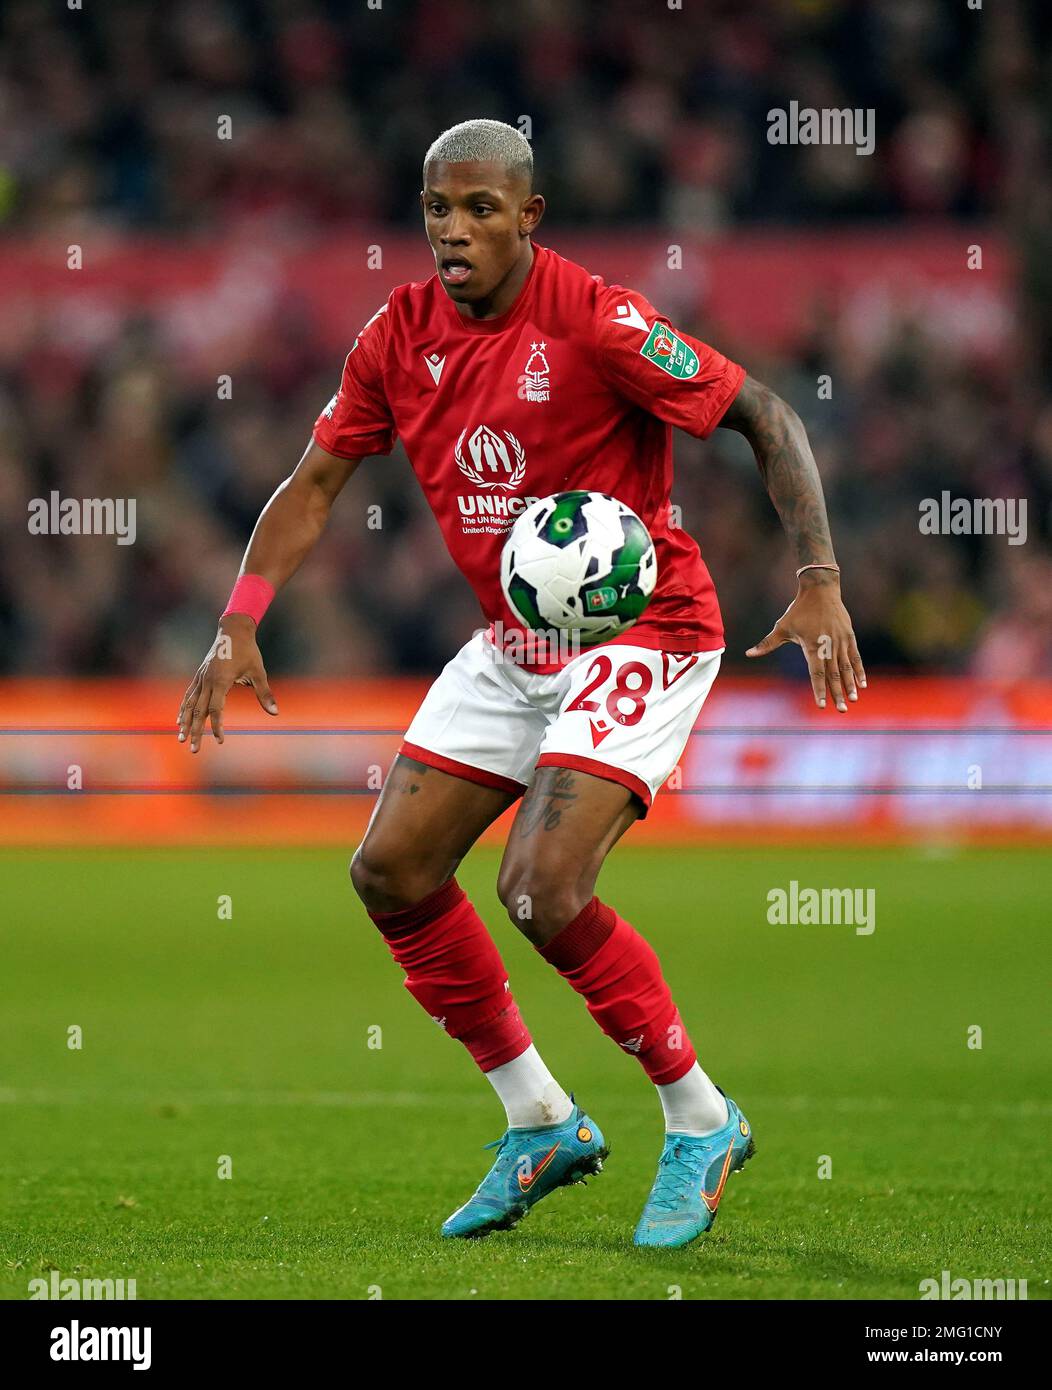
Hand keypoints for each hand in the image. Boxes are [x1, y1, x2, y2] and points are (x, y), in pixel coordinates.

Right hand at [177, 614, 277, 751]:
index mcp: (221, 680)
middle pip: (198, 711)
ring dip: (185, 722)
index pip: (216, 709)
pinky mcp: (199, 675)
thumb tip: (275, 713)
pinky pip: (188, 695)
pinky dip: (183, 709)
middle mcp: (207, 680)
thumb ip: (265, 693)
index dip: (217, 726)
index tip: (220, 740)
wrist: (233, 630)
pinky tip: (179, 720)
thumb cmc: (248, 651)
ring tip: (181, 738)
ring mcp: (201, 677)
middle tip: (194, 750)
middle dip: (195, 731)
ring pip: (189, 704)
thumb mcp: (259, 672)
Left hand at [746, 573, 866, 711]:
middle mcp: (828, 646)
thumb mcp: (782, 627)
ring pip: (846, 668)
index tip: (821, 705)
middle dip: (837, 694)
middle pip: (833, 675)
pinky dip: (859, 671)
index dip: (819, 690)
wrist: (820, 589)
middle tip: (842, 710)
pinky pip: (855, 657)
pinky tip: (862, 684)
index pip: (816, 674)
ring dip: (850, 685)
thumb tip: (748, 654)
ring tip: (854, 700)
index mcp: (812, 646)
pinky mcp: (849, 636)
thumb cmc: (798, 610)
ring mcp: (841, 641)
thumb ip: (767, 644)